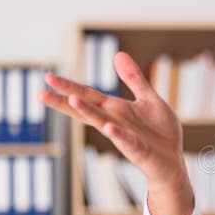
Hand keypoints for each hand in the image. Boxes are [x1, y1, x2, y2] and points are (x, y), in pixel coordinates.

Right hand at [39, 52, 193, 214]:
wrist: (173, 160)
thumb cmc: (159, 131)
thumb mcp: (148, 98)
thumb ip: (134, 79)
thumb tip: (118, 54)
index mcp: (116, 109)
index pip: (88, 95)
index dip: (69, 86)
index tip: (47, 77)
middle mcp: (114, 121)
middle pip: (86, 109)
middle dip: (64, 101)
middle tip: (40, 94)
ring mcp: (124, 136)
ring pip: (102, 123)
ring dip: (88, 112)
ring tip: (72, 100)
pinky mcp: (138, 149)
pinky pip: (126, 140)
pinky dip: (117, 134)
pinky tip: (108, 127)